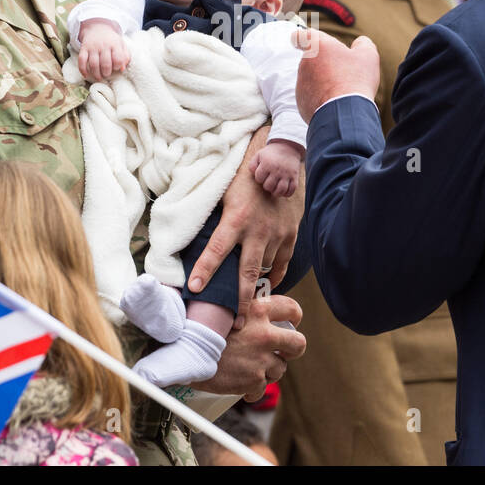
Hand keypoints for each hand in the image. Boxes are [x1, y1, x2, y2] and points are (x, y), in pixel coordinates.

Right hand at [78, 19, 129, 80]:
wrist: (97, 27)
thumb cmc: (111, 39)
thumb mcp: (121, 44)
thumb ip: (125, 55)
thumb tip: (122, 68)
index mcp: (114, 44)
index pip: (118, 59)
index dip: (118, 66)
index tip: (116, 68)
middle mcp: (103, 45)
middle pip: (105, 63)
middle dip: (107, 72)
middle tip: (107, 74)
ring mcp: (92, 47)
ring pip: (93, 64)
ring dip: (96, 73)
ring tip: (99, 77)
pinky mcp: (84, 48)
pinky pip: (81, 60)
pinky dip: (82, 69)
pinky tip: (86, 75)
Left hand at [189, 125, 304, 319]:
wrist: (281, 159)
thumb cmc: (245, 173)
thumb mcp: (223, 192)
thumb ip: (215, 218)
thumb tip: (193, 239)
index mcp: (236, 218)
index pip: (216, 251)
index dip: (204, 271)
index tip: (193, 289)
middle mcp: (257, 230)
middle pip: (247, 273)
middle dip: (240, 302)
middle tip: (235, 324)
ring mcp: (277, 234)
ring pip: (264, 268)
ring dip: (255, 285)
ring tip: (247, 306)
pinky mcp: (291, 233)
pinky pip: (283, 262)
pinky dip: (275, 274)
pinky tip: (268, 284)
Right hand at [193, 295, 304, 400]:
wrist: (184, 352)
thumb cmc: (200, 327)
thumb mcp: (226, 307)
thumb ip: (244, 307)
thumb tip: (256, 307)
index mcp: (258, 310)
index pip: (292, 309)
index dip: (294, 318)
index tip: (290, 324)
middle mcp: (264, 334)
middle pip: (298, 343)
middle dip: (292, 349)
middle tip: (281, 352)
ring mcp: (261, 359)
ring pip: (280, 368)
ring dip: (268, 370)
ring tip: (250, 367)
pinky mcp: (254, 380)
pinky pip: (262, 388)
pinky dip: (252, 389)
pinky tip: (242, 385)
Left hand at [250, 139, 303, 197]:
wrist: (288, 147)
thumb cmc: (271, 153)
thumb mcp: (259, 155)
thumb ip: (252, 164)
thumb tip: (253, 173)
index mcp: (267, 164)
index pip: (259, 178)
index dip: (259, 178)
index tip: (262, 175)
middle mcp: (277, 169)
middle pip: (269, 186)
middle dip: (267, 186)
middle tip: (268, 182)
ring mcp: (287, 174)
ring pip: (280, 190)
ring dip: (276, 192)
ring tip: (275, 189)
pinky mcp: (294, 176)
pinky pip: (292, 189)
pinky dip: (287, 193)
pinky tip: (283, 191)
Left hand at [293, 29, 379, 122]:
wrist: (345, 113)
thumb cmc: (356, 80)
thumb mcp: (368, 56)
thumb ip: (363, 44)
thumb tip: (360, 42)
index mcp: (318, 47)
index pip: (300, 36)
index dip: (302, 38)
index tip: (307, 42)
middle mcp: (305, 63)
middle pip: (311, 60)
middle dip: (324, 64)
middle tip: (344, 73)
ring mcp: (301, 84)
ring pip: (311, 79)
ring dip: (323, 82)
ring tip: (342, 91)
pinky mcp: (301, 102)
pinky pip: (311, 96)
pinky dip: (321, 98)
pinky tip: (336, 103)